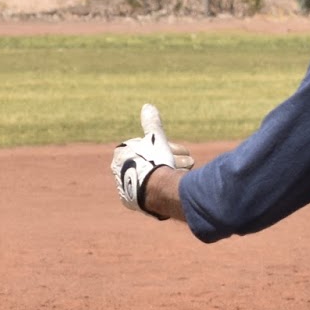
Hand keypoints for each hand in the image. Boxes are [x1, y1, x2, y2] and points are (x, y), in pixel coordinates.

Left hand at [111, 103, 192, 217]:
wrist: (153, 190)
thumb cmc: (153, 161)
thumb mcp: (155, 138)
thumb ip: (152, 124)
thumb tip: (147, 107)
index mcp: (121, 155)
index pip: (148, 147)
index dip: (169, 148)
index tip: (183, 152)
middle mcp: (119, 171)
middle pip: (151, 163)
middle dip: (173, 161)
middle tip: (189, 163)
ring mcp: (124, 187)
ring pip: (151, 177)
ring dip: (171, 173)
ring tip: (186, 174)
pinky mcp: (131, 201)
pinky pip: (150, 192)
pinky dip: (162, 188)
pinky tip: (173, 187)